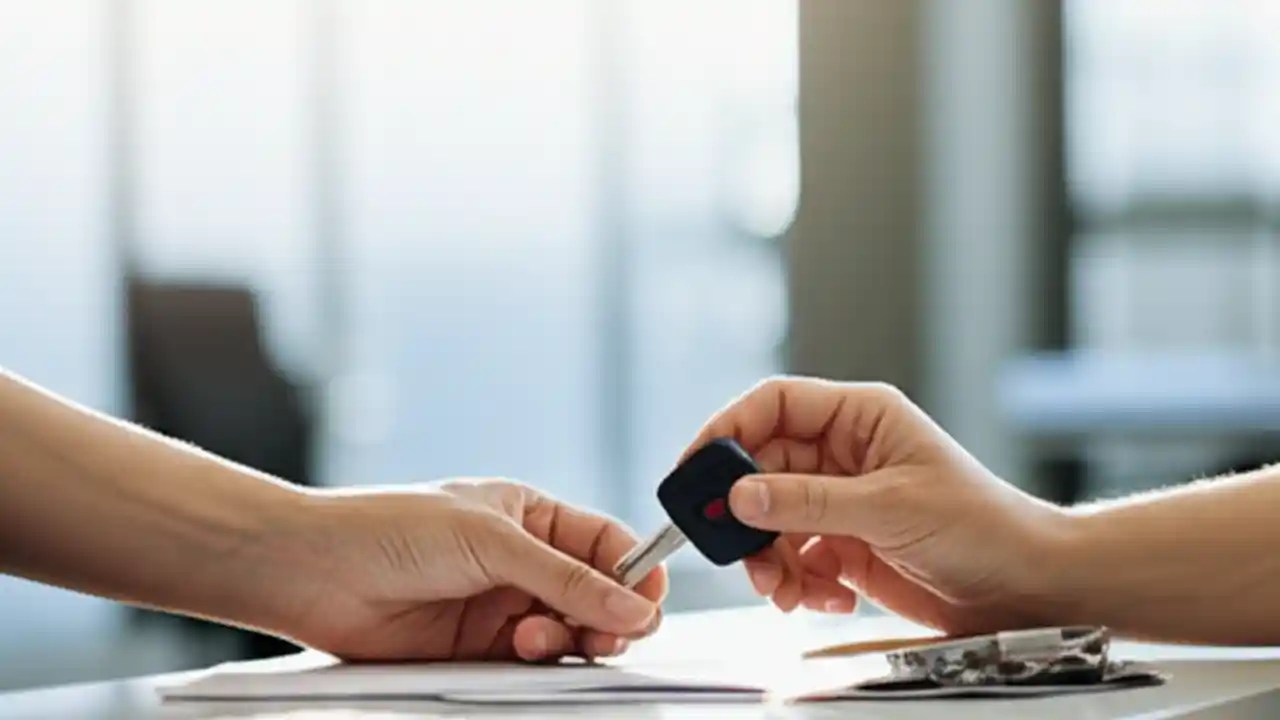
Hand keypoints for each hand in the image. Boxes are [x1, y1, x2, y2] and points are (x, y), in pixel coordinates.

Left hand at [261, 480, 665, 661]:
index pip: (606, 545)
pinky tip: (517, 650)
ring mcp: (502, 607)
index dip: (635, 572)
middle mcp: (523, 562)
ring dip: (567, 640)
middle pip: (598, 598)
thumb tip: (634, 605)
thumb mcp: (491, 541)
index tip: (645, 600)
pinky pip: (532, 664)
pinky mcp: (479, 650)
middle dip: (608, 616)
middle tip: (603, 634)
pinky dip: (538, 664)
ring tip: (532, 637)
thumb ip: (567, 578)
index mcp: (532, 516)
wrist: (316, 573)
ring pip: (569, 635)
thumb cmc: (392, 529)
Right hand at [684, 377, 1067, 635]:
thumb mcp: (888, 507)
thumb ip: (807, 501)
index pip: (774, 405)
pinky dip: (796, 583)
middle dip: (747, 514)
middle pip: (762, 469)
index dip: (728, 429)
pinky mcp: (845, 547)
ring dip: (768, 558)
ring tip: (785, 588)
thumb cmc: (983, 526)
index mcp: (860, 418)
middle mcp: (846, 455)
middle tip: (736, 548)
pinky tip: (826, 596)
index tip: (697, 467)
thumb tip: (740, 495)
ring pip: (771, 520)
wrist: (1027, 589)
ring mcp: (843, 502)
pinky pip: (793, 558)